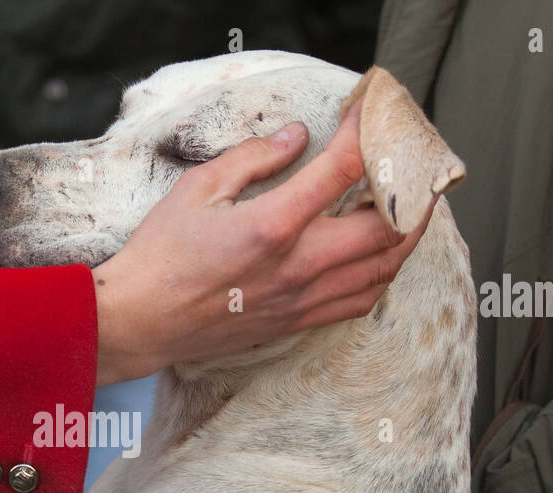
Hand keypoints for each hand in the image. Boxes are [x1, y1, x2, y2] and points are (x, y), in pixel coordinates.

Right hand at [91, 107, 430, 384]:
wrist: (141, 322)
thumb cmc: (161, 255)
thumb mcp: (198, 189)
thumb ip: (253, 159)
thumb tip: (296, 137)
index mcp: (272, 225)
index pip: (343, 170)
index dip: (367, 133)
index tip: (373, 111)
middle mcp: (298, 266)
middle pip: (386, 226)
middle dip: (408, 189)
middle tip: (410, 165)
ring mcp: (301, 298)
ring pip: (384, 268)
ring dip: (406, 235)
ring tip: (408, 207)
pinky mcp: (297, 321)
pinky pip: (361, 300)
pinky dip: (383, 273)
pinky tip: (379, 254)